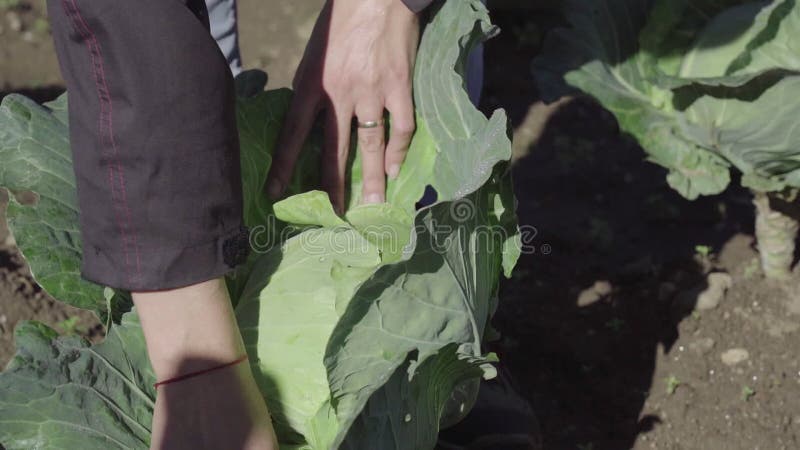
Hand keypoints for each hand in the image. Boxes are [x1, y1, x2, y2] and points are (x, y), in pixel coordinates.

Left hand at [267, 0, 419, 212]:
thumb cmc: (342, 18)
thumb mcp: (315, 52)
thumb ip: (313, 86)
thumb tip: (310, 118)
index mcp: (312, 83)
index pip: (293, 133)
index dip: (284, 165)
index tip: (276, 193)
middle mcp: (340, 92)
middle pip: (334, 148)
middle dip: (332, 185)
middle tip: (334, 214)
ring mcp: (372, 91)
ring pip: (371, 143)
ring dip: (371, 177)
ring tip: (372, 204)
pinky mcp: (399, 86)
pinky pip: (401, 126)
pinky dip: (399, 150)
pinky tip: (396, 170)